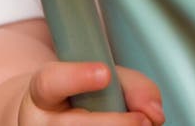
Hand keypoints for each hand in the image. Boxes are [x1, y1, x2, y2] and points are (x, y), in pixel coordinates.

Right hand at [18, 60, 164, 123]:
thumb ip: (132, 86)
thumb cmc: (80, 100)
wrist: (50, 123)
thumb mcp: (100, 80)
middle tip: (144, 120)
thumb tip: (154, 113)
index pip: (49, 83)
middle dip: (115, 124)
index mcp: (41, 94)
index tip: (105, 73)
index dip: (76, 77)